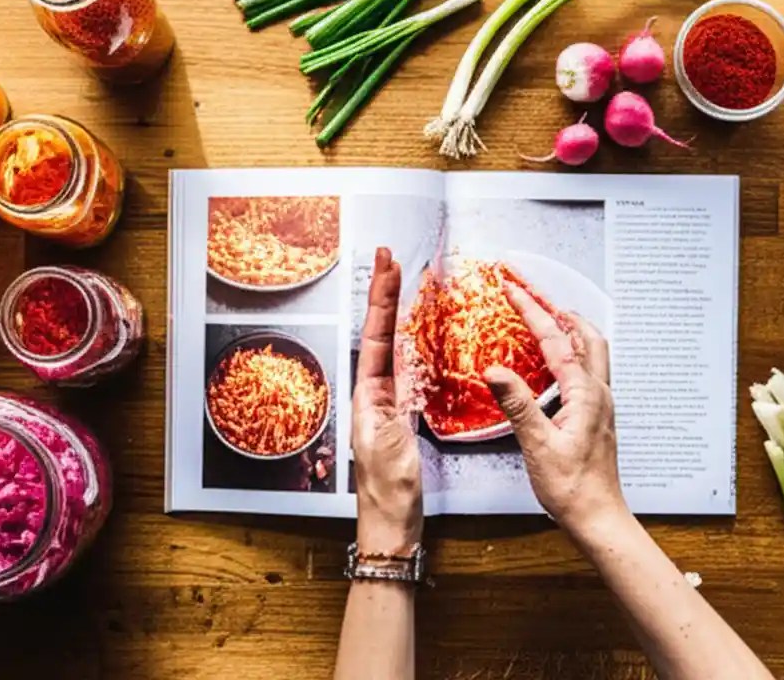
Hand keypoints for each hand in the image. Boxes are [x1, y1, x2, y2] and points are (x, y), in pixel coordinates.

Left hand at [352, 248, 421, 552]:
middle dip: (385, 293)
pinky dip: (412, 343)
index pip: (377, 336)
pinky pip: (407, 370)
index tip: (388, 267)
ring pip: (394, 346)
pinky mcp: (404, 415)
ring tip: (399, 279)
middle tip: (390, 257)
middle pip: (382, 332)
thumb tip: (403, 365)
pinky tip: (415, 330)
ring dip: (396, 312)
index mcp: (368, 397)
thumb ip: (399, 404)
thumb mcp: (394, 444)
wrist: (391, 527)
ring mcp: (389, 402)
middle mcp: (375, 394)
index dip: (383, 300)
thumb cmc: (389, 494)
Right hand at [483, 283, 622, 534]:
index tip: (513, 290)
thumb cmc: (572, 487)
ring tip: (544, 319)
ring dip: (569, 330)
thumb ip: (517, 404)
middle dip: (559, 311)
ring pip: (591, 352)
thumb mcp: (537, 444)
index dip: (532, 311)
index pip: (555, 341)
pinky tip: (553, 364)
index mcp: (585, 394)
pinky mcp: (595, 416)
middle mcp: (598, 393)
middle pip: (586, 336)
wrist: (597, 516)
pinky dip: (570, 353)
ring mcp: (599, 404)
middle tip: (533, 297)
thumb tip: (495, 370)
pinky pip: (586, 371)